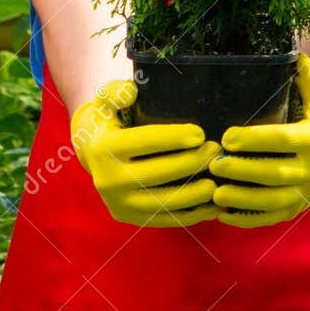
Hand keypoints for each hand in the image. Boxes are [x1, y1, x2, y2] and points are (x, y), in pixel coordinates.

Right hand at [70, 78, 220, 227]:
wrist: (91, 152)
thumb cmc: (108, 121)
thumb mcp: (105, 101)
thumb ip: (116, 91)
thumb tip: (132, 91)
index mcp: (105, 149)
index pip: (146, 142)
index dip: (175, 138)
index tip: (201, 134)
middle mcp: (109, 180)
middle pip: (161, 173)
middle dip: (194, 162)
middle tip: (217, 151)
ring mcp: (120, 204)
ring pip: (167, 202)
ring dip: (198, 192)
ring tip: (218, 179)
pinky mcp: (131, 218)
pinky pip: (168, 220)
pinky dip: (193, 214)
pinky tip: (212, 204)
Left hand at [209, 53, 309, 229]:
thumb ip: (306, 73)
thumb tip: (296, 56)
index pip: (283, 139)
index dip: (255, 139)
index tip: (227, 137)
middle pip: (275, 173)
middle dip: (242, 171)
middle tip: (212, 164)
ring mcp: (307, 191)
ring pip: (273, 200)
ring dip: (242, 198)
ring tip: (213, 191)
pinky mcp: (297, 207)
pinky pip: (272, 217)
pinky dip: (247, 218)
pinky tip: (222, 214)